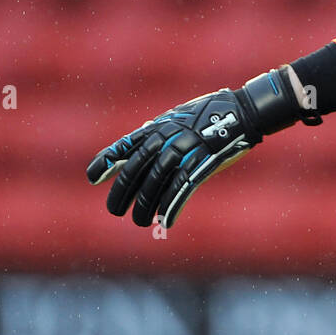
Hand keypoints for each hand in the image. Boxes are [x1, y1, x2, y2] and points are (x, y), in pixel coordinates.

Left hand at [87, 88, 259, 228]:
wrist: (243, 112)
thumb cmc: (211, 115)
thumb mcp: (178, 117)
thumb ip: (157, 131)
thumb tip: (137, 142)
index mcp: (159, 127)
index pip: (126, 145)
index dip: (107, 161)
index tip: (92, 177)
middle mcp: (167, 138)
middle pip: (136, 169)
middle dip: (123, 192)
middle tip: (114, 210)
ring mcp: (184, 151)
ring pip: (156, 183)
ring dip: (146, 206)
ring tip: (140, 221)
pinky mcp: (202, 163)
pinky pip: (182, 188)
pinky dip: (172, 206)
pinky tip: (165, 221)